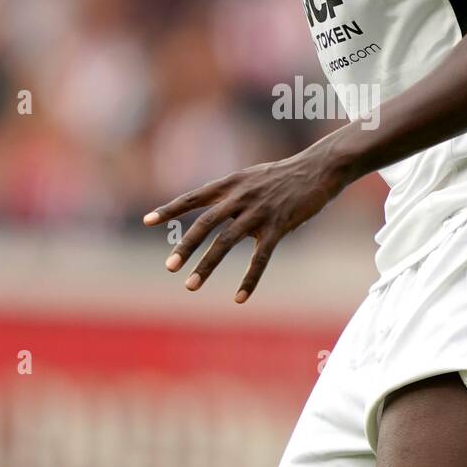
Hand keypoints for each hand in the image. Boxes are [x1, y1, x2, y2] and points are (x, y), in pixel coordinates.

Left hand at [142, 139, 351, 302]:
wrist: (318, 169)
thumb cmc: (285, 175)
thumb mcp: (252, 177)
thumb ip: (232, 193)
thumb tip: (215, 209)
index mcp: (230, 184)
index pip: (193, 197)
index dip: (170, 209)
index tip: (148, 220)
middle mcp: (239, 197)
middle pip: (205, 224)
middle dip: (185, 247)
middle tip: (169, 267)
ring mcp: (258, 212)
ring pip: (225, 243)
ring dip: (206, 266)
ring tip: (190, 285)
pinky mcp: (278, 226)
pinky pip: (260, 258)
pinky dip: (249, 279)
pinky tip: (239, 298)